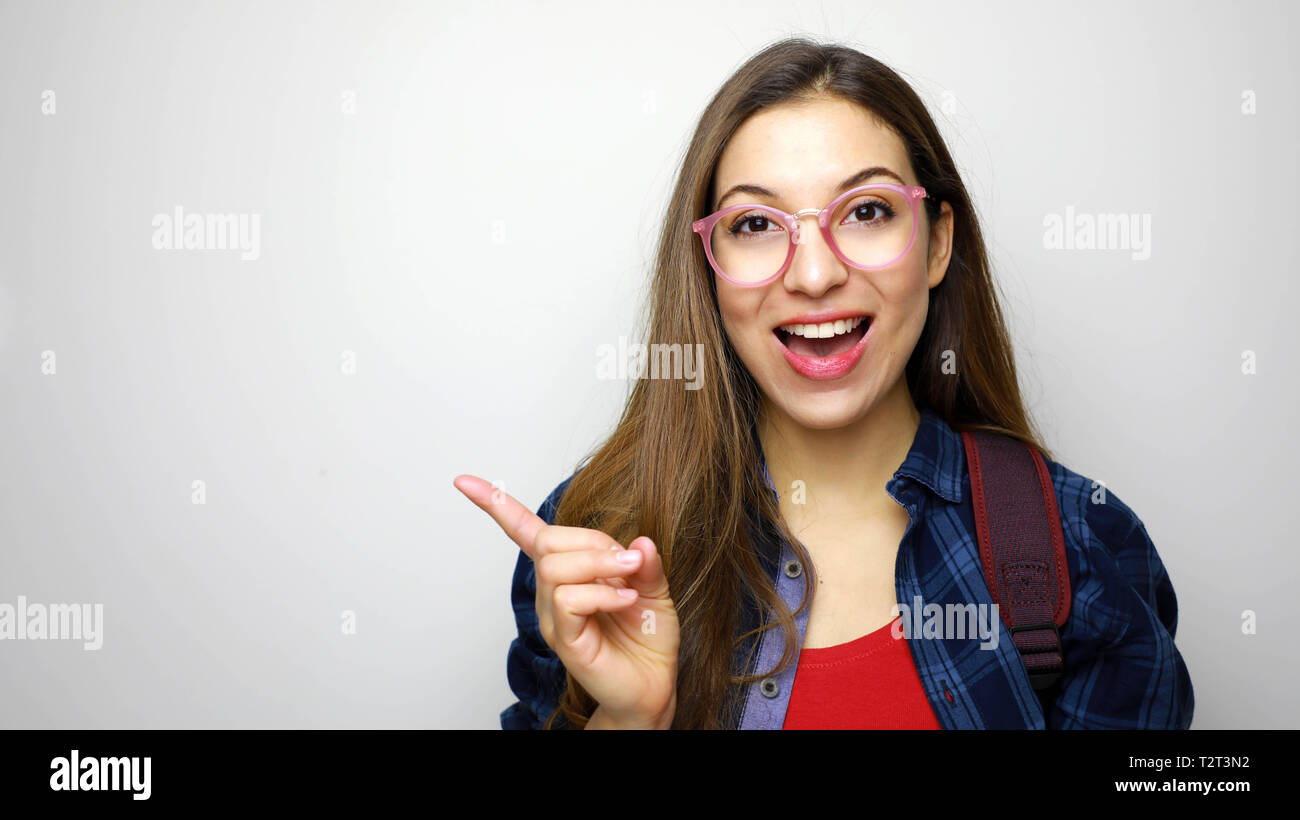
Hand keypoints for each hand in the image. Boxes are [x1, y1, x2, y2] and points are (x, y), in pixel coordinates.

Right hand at [454, 475, 678, 728]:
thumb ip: (645, 562)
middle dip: (591, 541)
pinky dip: (602, 593)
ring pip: (555, 567)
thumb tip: (639, 540)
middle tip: (628, 561)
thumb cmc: (648, 636)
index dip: (496, 504)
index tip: (463, 480)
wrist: (654, 684)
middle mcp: (552, 591)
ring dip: (599, 565)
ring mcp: (554, 615)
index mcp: (569, 570)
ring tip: (629, 583)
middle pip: (547, 540)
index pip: (525, 531)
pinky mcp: (563, 638)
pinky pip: (569, 599)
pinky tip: (624, 600)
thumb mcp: (654, 587)